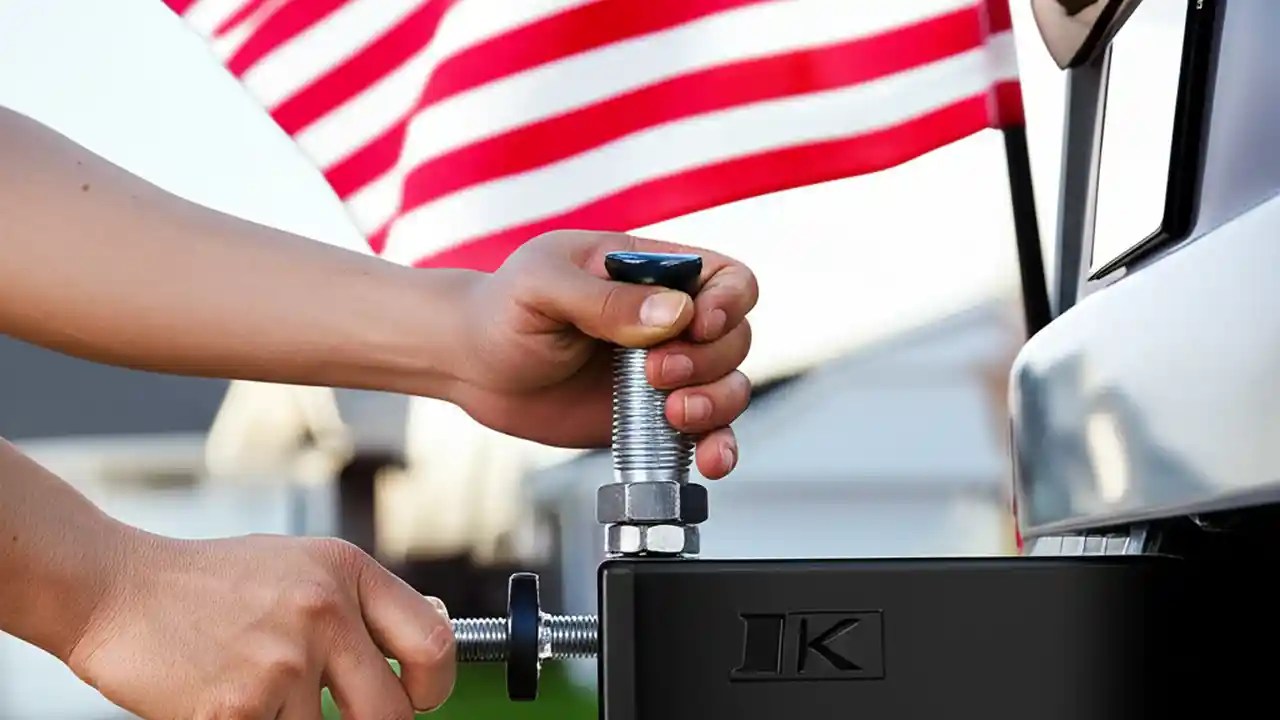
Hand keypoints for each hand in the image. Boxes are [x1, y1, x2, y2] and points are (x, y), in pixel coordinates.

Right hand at [67, 531, 453, 719]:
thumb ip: (356, 605)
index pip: (433, 642)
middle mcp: (322, 611)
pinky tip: (225, 699)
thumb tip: (415, 655)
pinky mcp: (236, 708)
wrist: (116, 588)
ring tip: (255, 688)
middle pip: (391, 714)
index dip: (434, 685)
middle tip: (344, 719)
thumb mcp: (299, 567)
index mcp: (346, 571)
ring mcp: (281, 661)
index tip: (419, 697)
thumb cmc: (208, 584)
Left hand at [449, 230, 756, 478]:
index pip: (725, 279)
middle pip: (735, 337)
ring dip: (718, 404)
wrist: (470, 366)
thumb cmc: (501, 310)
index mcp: (651, 273)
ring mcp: (664, 372)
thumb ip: (605, 299)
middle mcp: (667, 321)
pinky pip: (706, 432)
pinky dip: (718, 447)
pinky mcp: (653, 418)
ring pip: (730, 385)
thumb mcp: (543, 287)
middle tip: (654, 374)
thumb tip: (674, 313)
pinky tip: (709, 459)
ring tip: (673, 415)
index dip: (728, 302)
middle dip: (708, 361)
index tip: (696, 325)